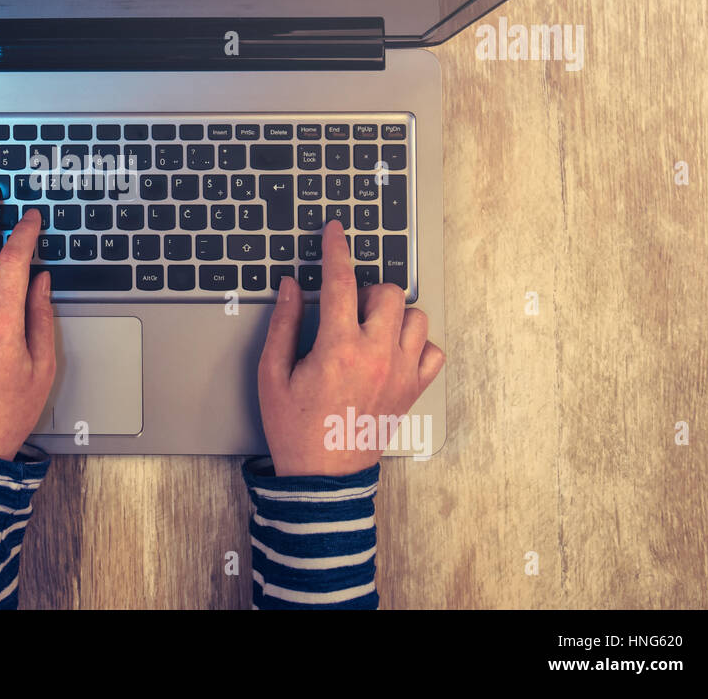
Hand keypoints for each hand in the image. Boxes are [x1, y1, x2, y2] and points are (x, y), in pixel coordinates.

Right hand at [257, 220, 444, 475]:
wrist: (322, 477)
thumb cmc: (294, 427)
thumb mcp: (272, 373)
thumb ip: (284, 323)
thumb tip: (293, 286)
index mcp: (338, 348)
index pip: (341, 280)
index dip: (336, 248)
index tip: (334, 230)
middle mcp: (377, 355)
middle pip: (389, 292)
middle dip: (366, 290)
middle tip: (345, 308)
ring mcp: (402, 373)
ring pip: (417, 317)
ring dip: (393, 314)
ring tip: (369, 328)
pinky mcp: (414, 390)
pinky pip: (434, 351)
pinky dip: (417, 344)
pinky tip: (392, 351)